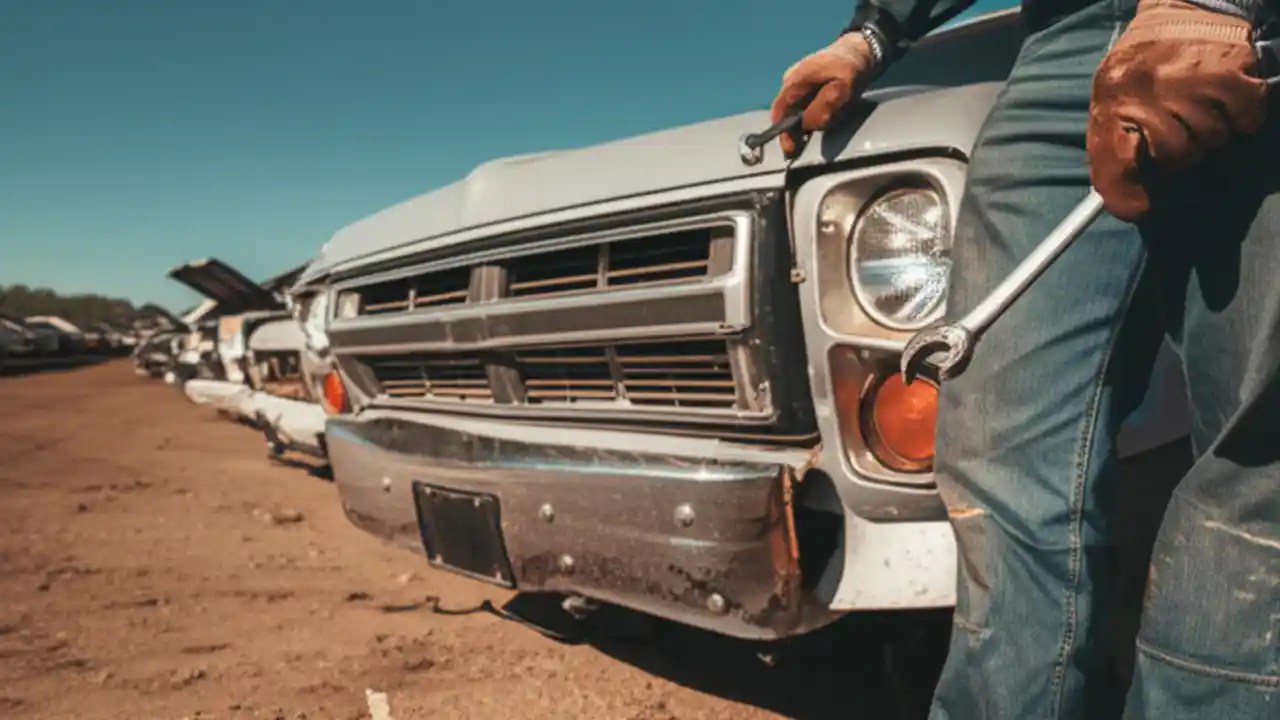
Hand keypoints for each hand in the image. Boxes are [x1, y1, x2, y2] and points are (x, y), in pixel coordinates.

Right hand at [770, 32, 877, 156]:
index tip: (789, 150)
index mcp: (796, 79)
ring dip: (803, 123)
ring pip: (793, 110)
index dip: (782, 131)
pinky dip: (807, 115)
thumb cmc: (851, 68)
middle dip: (794, 130)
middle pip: (785, 112)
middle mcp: (790, 80)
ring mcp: (794, 81)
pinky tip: (819, 119)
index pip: (780, 110)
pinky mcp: (803, 85)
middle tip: (802, 147)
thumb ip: (824, 106)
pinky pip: (800, 105)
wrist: (857, 49)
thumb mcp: (843, 87)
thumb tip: (806, 125)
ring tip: (816, 131)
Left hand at [1087, 0, 1267, 221]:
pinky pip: (1245, 121)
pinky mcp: (1230, 74)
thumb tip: (1117, 193)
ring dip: (1211, 132)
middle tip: (1181, 133)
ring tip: (1201, 106)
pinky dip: (1244, 118)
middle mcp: (1149, 92)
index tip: (1137, 209)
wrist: (1187, 3)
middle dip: (1180, 155)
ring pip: (1211, 141)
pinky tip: (1230, 103)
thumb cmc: (1147, 55)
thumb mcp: (1112, 91)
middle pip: (1174, 158)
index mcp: (1113, 98)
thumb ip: (1111, 137)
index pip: (1115, 163)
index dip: (1127, 196)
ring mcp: (1191, 83)